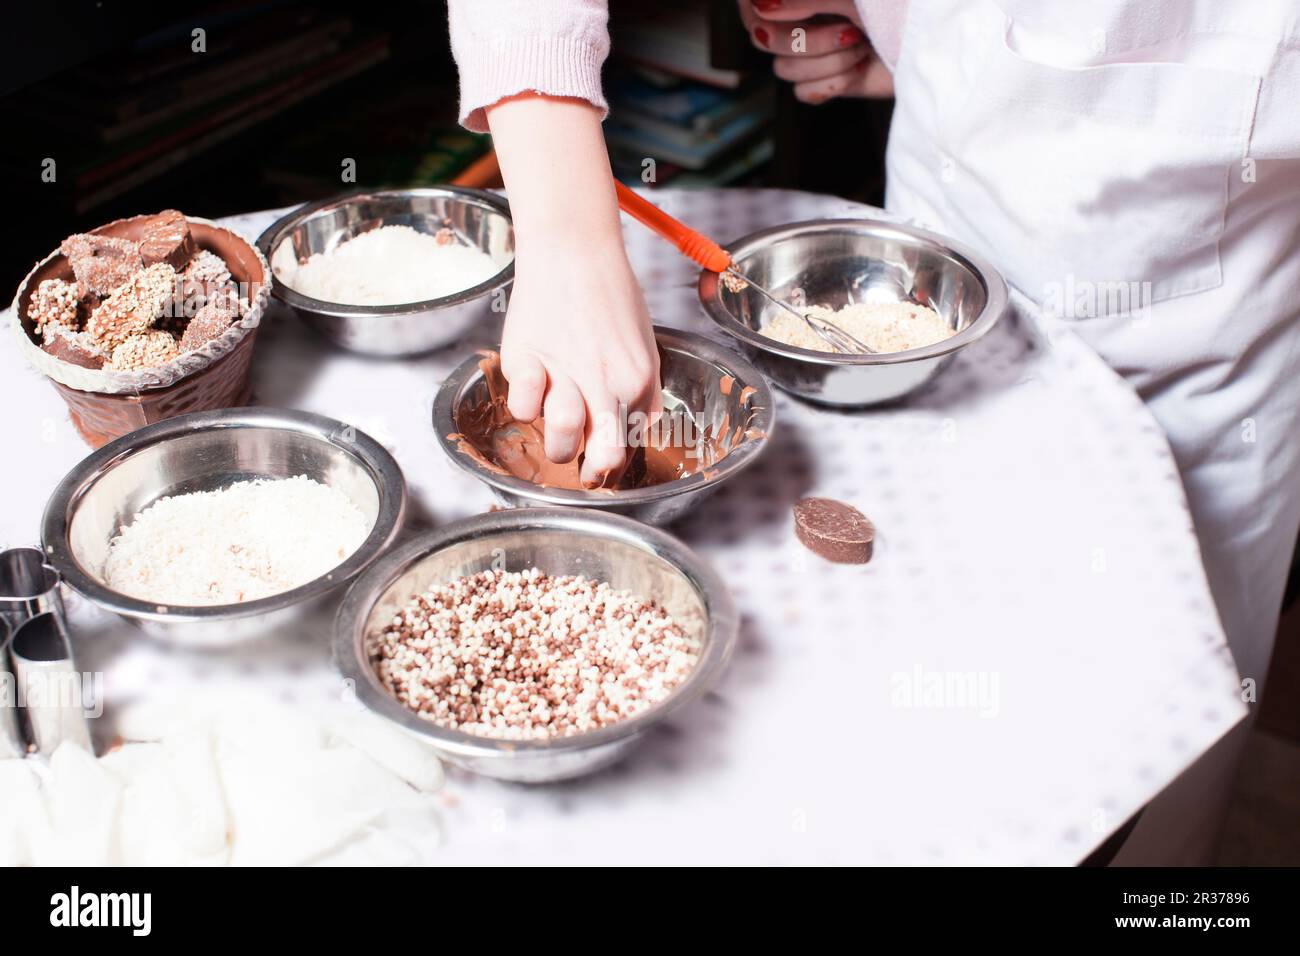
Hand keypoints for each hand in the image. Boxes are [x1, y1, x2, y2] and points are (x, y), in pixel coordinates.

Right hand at [501, 240, 660, 488]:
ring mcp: (564, 373)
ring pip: (562, 440)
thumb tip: (643, 426)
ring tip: (555, 421)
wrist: (573, 250)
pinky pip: (523, 408)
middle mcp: (604, 382)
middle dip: (591, 470)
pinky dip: (525, 403)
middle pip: (603, 457)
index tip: (603, 464)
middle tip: (580, 459)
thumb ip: (645, 390)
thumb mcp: (645, 344)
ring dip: (556, 441)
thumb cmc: (610, 292)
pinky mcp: (526, 360)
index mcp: (637, 381)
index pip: (630, 445)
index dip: (615, 461)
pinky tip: (533, 384)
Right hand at [740, 0, 893, 102]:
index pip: (757, 4)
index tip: (793, 11)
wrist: (939, 42)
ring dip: (827, 62)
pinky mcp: (826, 80)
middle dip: (809, 41)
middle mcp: (806, 16)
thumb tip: (761, 4)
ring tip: (861, 46)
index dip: (771, 11)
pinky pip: (802, 93)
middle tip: (850, 31)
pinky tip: (857, 69)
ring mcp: (814, 49)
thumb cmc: (902, 8)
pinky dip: (832, 83)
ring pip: (783, 69)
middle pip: (764, 38)